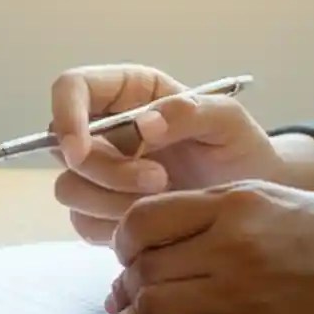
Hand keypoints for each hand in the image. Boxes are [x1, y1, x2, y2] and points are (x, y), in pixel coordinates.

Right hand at [49, 65, 280, 244]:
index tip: (81, 150)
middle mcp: (104, 128)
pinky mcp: (101, 210)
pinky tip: (154, 220)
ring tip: (164, 200)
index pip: (71, 87)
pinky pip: (84, 222)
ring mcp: (100, 171)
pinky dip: (115, 227)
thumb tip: (144, 123)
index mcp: (128, 92)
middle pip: (63, 146)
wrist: (249, 197)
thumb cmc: (240, 149)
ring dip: (111, 201)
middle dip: (106, 171)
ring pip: (69, 188)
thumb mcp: (227, 122)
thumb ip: (189, 112)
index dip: (65, 115)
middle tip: (159, 180)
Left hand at [106, 180, 313, 313]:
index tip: (131, 246)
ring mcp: (242, 296)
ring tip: (138, 305)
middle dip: (128, 275)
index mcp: (236, 203)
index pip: (142, 219)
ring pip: (151, 306)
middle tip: (132, 281)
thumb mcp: (274, 196)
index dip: (124, 237)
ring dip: (135, 307)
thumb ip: (211, 209)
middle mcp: (233, 247)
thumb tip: (148, 231)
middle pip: (142, 266)